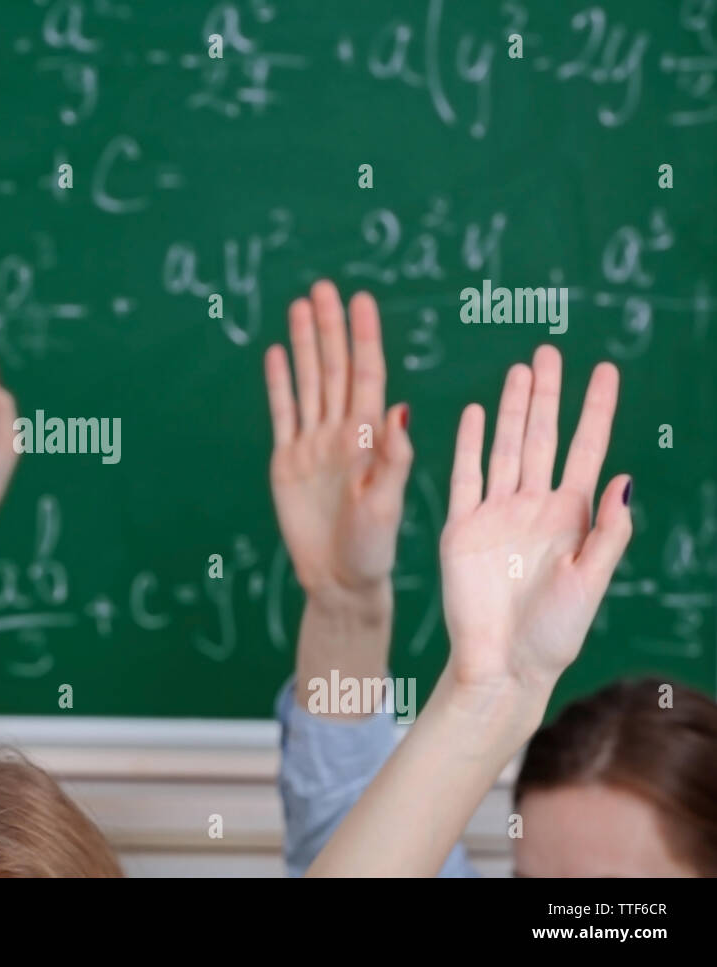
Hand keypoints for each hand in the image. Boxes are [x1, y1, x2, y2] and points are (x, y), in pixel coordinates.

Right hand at [264, 281, 411, 601]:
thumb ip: (393, 457)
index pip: (367, 375)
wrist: (339, 580)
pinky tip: (275, 355)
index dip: (363, 338)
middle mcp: (342, 432)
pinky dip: (279, 384)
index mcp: (370, 437)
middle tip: (323, 287)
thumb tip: (400, 409)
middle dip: (330, 328)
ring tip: (300, 306)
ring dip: (303, 345)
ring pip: (308, 382)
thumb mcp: (388, 503)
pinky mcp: (287, 460)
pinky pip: (282, 413)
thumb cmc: (374, 547)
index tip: (361, 301)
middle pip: (334, 369)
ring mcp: (313, 444)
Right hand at [440, 346, 631, 699]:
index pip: (588, 449)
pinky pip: (465, 475)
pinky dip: (468, 443)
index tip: (605, 371)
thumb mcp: (592, 583)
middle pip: (543, 436)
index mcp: (572, 517)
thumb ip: (607, 533)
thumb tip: (624, 479)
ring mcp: (496, 514)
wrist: (500, 664)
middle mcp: (534, 507)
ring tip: (519, 369)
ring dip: (511, 408)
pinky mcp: (461, 527)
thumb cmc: (553, 634)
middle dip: (548, 395)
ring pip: (504, 446)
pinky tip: (473, 413)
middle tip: (550, 352)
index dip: (596, 410)